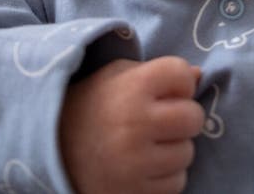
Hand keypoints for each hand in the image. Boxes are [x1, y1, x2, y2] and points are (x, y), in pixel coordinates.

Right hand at [59, 56, 204, 193]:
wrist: (54, 145)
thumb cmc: (96, 102)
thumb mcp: (121, 75)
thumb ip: (161, 72)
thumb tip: (199, 75)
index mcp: (133, 87)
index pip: (182, 76)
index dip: (179, 82)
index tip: (166, 89)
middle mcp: (135, 123)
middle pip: (193, 117)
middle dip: (183, 116)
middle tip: (163, 119)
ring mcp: (135, 162)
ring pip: (187, 154)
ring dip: (175, 148)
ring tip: (150, 142)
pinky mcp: (134, 193)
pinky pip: (176, 183)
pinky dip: (166, 176)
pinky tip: (145, 165)